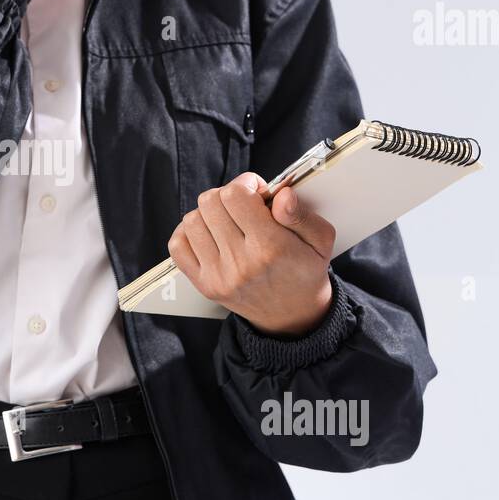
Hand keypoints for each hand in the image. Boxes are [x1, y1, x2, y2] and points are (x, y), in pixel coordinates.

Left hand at [168, 173, 336, 337]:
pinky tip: (207, 232)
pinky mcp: (204, 284)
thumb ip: (302, 214)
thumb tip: (281, 194)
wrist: (292, 315)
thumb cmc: (304, 271)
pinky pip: (178, 246)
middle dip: (227, 195)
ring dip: (208, 213)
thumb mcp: (320, 240)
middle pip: (210, 202)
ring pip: (192, 220)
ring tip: (227, 220)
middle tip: (243, 205)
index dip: (245, 183)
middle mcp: (240, 262)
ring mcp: (218, 275)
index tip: (257, 191)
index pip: (235, 195)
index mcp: (270, 247)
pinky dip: (188, 233)